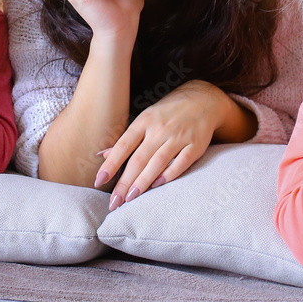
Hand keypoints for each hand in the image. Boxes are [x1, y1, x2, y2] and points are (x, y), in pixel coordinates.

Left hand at [94, 80, 224, 209]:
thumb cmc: (169, 111)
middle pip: (138, 159)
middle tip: (114, 202)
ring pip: (158, 163)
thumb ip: (126, 139)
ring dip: (143, 182)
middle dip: (124, 182)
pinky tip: (157, 185)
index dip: (110, 164)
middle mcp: (160, 129)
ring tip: (130, 198)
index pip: (123, 146)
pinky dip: (169, 174)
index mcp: (144, 121)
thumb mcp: (146, 118)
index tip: (98, 181)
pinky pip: (181, 162)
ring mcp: (179, 136)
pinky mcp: (195, 145)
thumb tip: (102, 155)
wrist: (203, 99)